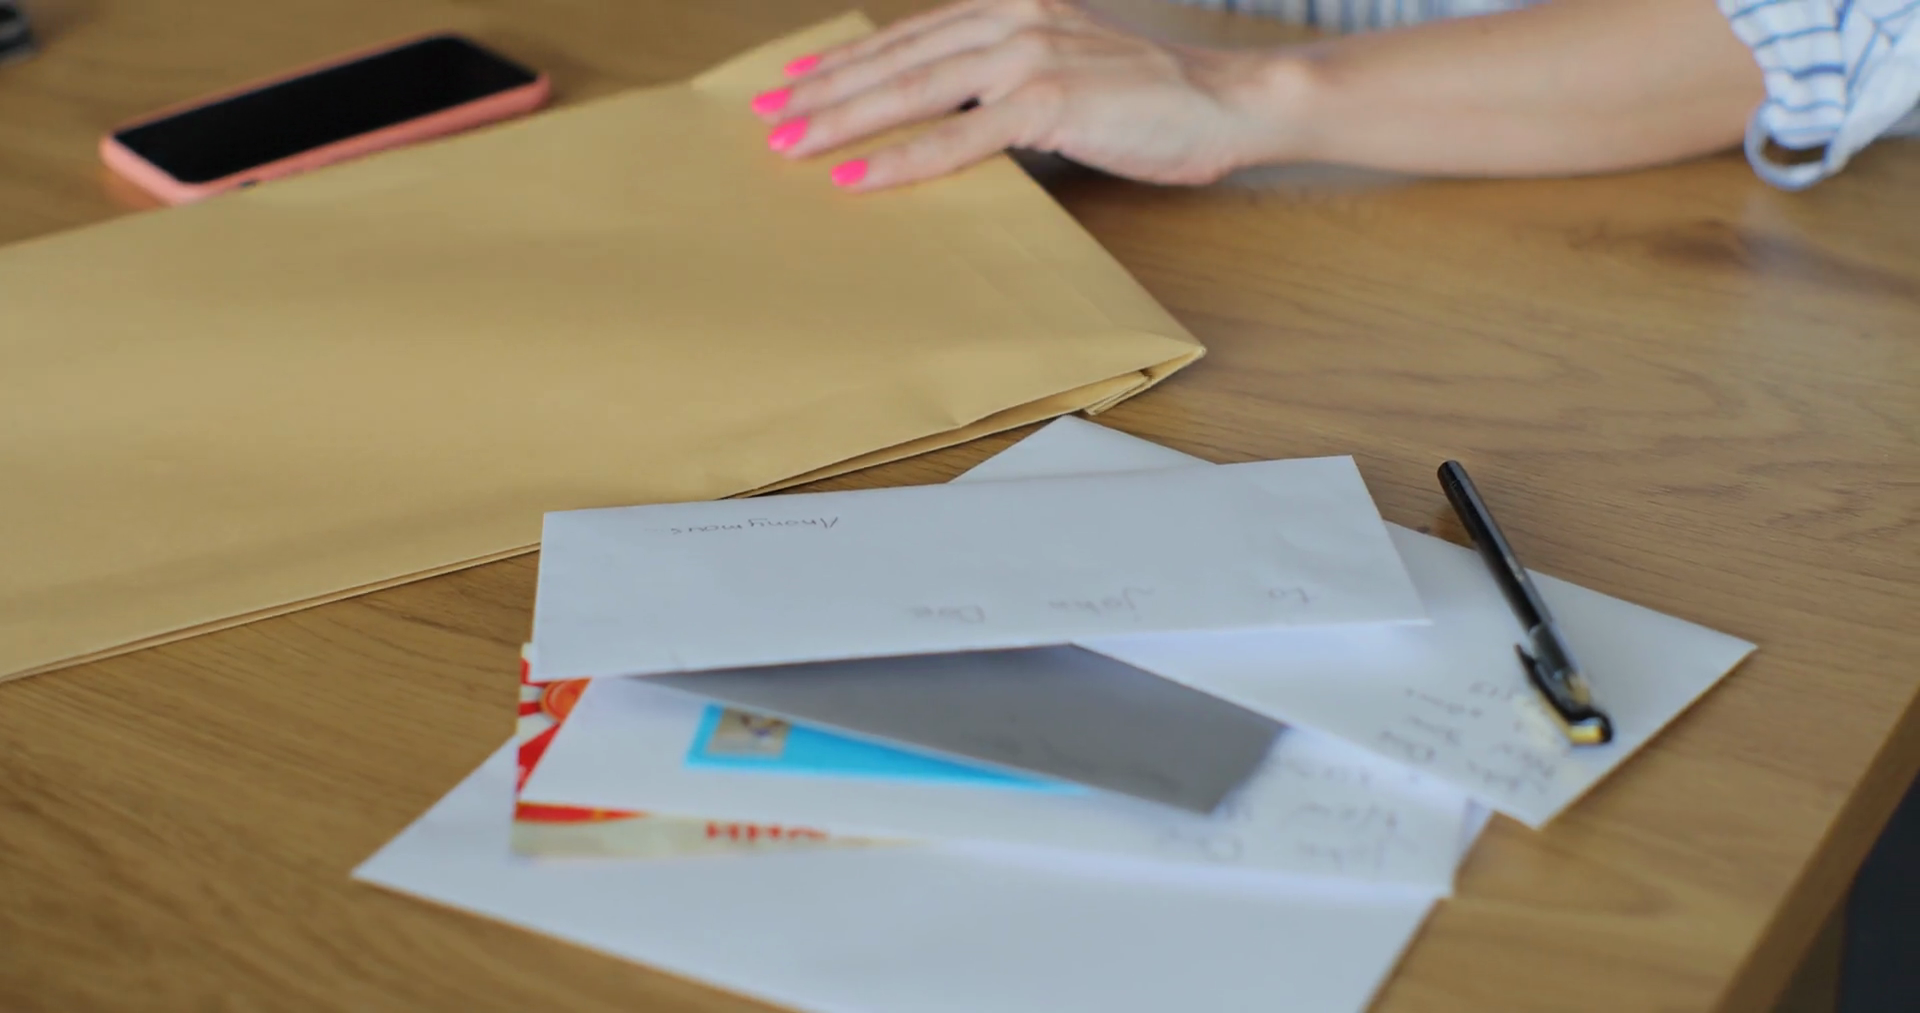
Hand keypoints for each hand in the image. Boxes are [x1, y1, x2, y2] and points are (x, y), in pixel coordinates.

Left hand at [749, 0, 1295, 190]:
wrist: (1228, 100)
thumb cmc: (1153, 99)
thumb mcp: (1066, 74)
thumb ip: (1006, 84)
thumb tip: (952, 119)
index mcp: (1012, 7)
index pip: (910, 36)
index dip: (846, 62)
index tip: (793, 84)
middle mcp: (1011, 18)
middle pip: (896, 59)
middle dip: (824, 91)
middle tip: (766, 119)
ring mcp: (1027, 55)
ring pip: (912, 90)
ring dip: (843, 120)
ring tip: (789, 146)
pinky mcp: (1047, 100)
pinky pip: (956, 136)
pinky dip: (901, 157)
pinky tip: (855, 175)